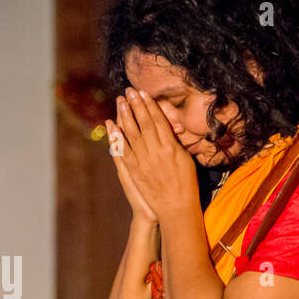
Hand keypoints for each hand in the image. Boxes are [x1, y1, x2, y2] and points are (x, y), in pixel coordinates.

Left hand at [111, 87, 198, 222]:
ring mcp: (143, 160)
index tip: (144, 93)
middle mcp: (155, 150)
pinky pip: (123, 150)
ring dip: (125, 115)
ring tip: (120, 101)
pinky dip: (116, 136)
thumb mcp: (185, 160)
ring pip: (132, 133)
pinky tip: (111, 124)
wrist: (175, 207)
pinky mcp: (134, 170)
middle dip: (135, 105)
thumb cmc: (186, 184)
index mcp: (170, 146)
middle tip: (128, 91)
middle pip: (143, 122)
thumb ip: (175, 143)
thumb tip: (169, 130)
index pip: (158, 120)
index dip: (150, 105)